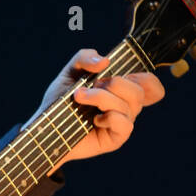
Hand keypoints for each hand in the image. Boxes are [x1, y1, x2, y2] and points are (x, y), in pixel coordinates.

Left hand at [24, 47, 165, 170]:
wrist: (45, 125)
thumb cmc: (60, 99)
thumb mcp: (69, 72)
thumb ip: (84, 57)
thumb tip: (104, 61)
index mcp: (121, 89)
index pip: (150, 83)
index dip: (146, 77)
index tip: (122, 73)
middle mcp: (126, 106)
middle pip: (140, 90)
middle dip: (115, 83)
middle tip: (92, 85)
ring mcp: (122, 123)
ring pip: (129, 104)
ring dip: (101, 97)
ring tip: (79, 97)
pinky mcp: (116, 138)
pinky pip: (124, 123)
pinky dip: (108, 117)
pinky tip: (93, 120)